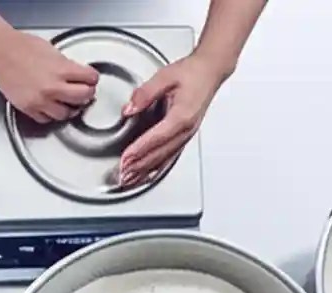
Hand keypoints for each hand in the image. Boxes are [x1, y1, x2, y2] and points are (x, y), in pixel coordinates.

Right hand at [0, 29, 99, 123]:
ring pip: (65, 114)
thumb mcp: (52, 51)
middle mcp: (53, 88)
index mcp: (62, 69)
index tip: (90, 78)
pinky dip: (50, 114)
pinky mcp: (28, 108)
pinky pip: (46, 119)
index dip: (92, 78)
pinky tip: (50, 106)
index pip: (91, 78)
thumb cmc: (20, 47)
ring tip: (67, 101)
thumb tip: (76, 75)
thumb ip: (66, 65)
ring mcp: (40, 100)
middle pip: (83, 98)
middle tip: (84, 92)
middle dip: (86, 94)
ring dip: (69, 108)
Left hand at [118, 54, 227, 186]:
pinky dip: (156, 169)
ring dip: (146, 171)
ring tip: (130, 181)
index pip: (156, 138)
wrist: (210, 72)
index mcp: (182, 116)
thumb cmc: (192, 73)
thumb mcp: (165, 76)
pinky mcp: (185, 137)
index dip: (139, 150)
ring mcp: (187, 136)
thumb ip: (145, 93)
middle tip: (122, 175)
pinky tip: (147, 175)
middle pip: (160, 154)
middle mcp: (186, 130)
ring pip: (164, 159)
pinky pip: (170, 157)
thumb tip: (129, 108)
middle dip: (139, 166)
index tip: (125, 159)